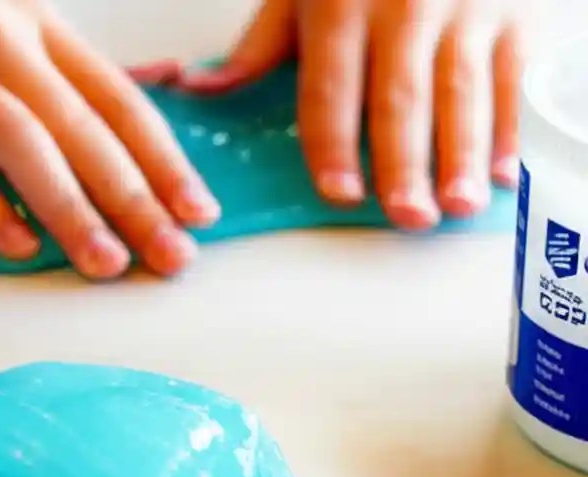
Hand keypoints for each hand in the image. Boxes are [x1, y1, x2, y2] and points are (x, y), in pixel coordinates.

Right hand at [0, 0, 220, 279]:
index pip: (116, 98)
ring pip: (25, 145)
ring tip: (106, 264)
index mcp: (30, 18)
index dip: (163, 158)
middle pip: (85, 128)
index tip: (197, 208)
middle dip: (138, 198)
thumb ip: (38, 62)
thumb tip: (100, 121)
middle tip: (173, 258)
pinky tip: (16, 247)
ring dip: (72, 210)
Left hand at [140, 0, 521, 229]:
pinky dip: (512, 130)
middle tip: (405, 215)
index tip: (339, 193)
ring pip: (462, 92)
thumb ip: (261, 46)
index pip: (331, 88)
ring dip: (463, 154)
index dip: (334, 145)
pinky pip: (513, 79)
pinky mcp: (515, 16)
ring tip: (455, 203)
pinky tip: (504, 174)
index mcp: (341, 5)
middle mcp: (405, 7)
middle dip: (404, 162)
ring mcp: (465, 10)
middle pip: (401, 98)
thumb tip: (200, 87)